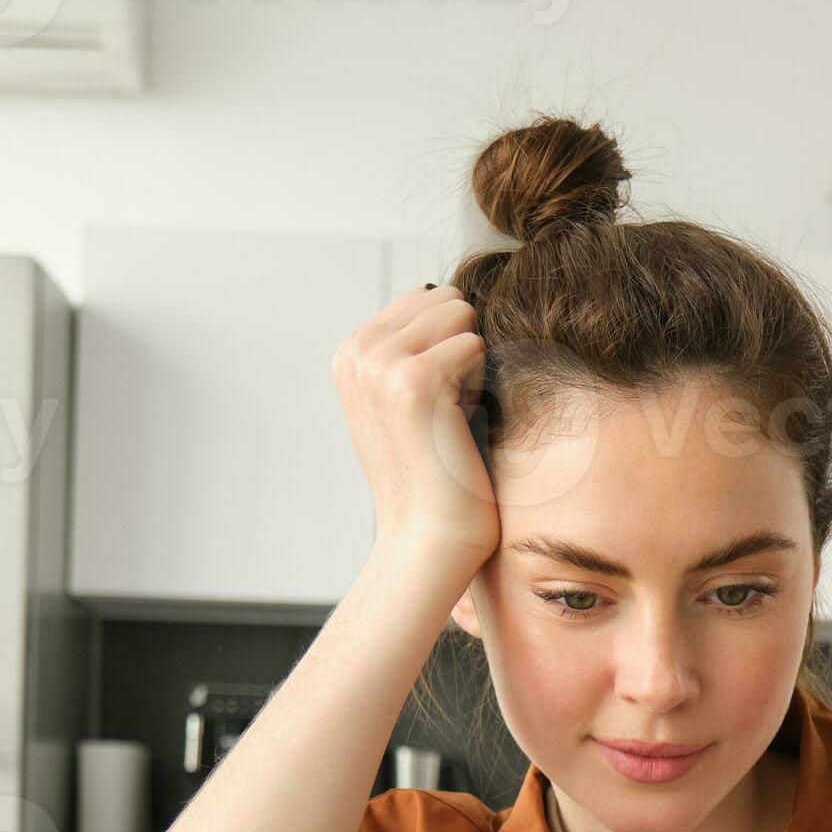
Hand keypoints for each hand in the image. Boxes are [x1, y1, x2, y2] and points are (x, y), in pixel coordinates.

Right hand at [333, 283, 497, 585]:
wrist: (429, 538)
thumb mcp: (405, 399)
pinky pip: (475, 344)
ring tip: (452, 416)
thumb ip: (411, 347)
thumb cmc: (434, 474)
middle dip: (462, 346)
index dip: (448, 345)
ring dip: (472, 364)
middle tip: (449, 410)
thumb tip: (444, 293)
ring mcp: (380, 364)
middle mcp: (357, 352)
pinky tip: (459, 425)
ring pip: (461, 314)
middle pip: (446, 298)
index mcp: (351, 352)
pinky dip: (480, 384)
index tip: (435, 401)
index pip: (427, 298)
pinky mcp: (413, 381)